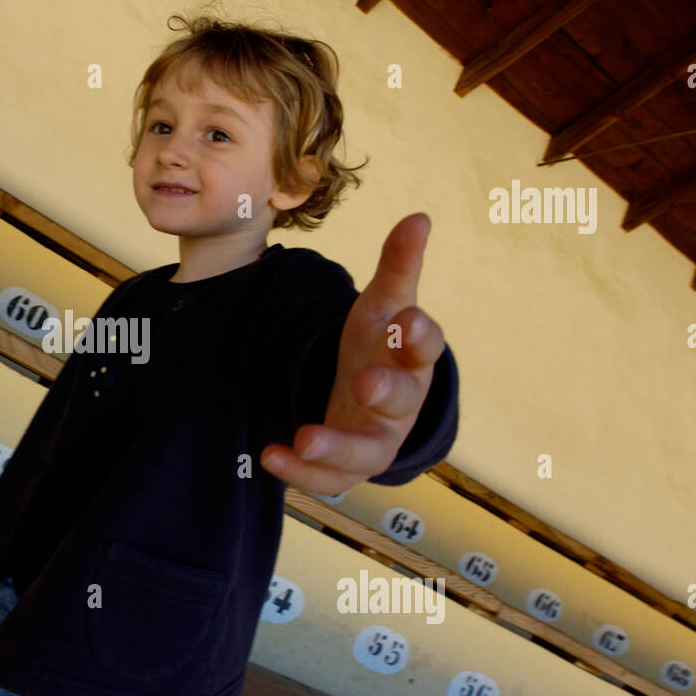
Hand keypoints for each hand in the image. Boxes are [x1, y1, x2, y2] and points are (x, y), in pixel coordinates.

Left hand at [260, 212, 446, 495]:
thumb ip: (397, 266)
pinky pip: (329, 479)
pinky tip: (269, 454)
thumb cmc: (379, 347)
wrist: (367, 401)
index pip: (425, 345)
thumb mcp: (382, 305)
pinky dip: (300, 473)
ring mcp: (376, 439)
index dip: (419, 334)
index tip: (407, 319)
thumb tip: (419, 216)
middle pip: (403, 400)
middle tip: (364, 382)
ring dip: (336, 447)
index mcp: (412, 358)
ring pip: (366, 451)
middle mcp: (402, 403)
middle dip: (386, 391)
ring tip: (305, 438)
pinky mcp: (348, 468)